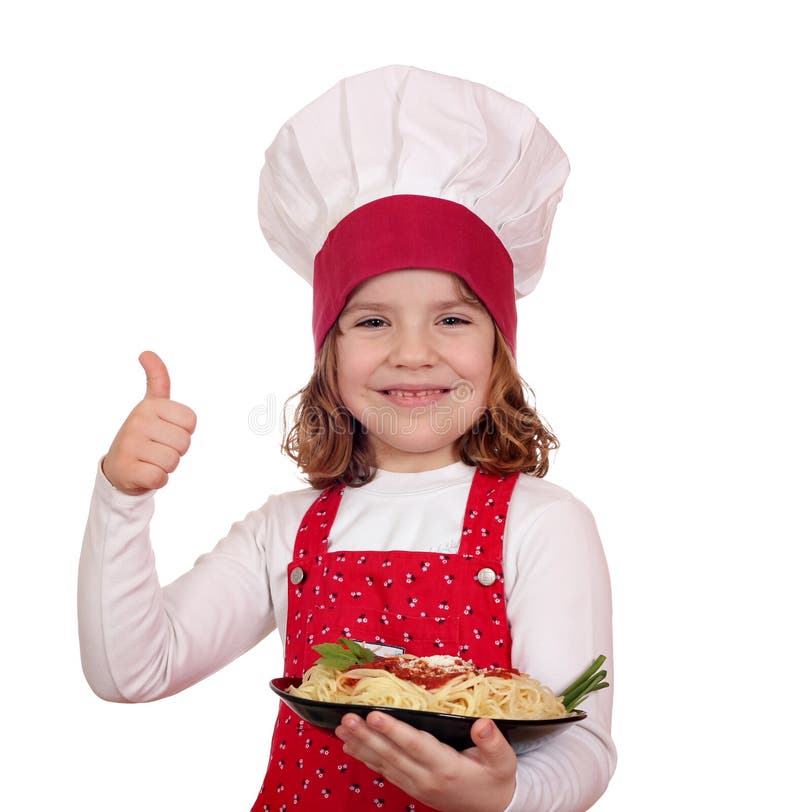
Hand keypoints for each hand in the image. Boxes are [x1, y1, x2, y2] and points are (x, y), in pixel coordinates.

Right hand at [101, 351, 196, 494]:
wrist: (118, 468)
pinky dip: (157, 480)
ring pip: (173, 461)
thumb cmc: (143, 435)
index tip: (166, 431)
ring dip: (166, 466)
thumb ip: (158, 379)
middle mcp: (137, 421)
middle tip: (157, 448)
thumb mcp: (151, 405)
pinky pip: (160, 478)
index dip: (183, 431)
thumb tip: (146, 352)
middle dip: (176, 450)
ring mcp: (130, 445)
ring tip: (150, 460)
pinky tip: (144, 473)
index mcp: (149, 406)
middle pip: (184, 443)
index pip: (190, 422)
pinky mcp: (127, 469)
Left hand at [335, 712, 515, 811]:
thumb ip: (493, 742)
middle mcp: (427, 778)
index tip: (374, 715)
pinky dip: (366, 758)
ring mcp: (416, 785)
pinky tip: (352, 746)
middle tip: (346, 718)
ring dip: (361, 745)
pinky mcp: (412, 787)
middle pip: (392, 755)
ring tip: (341, 729)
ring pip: (383, 763)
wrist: (494, 809)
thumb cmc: (496, 779)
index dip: (394, 730)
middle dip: (367, 735)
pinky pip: (385, 771)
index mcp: (447, 768)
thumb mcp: (503, 761)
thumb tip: (482, 725)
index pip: (415, 746)